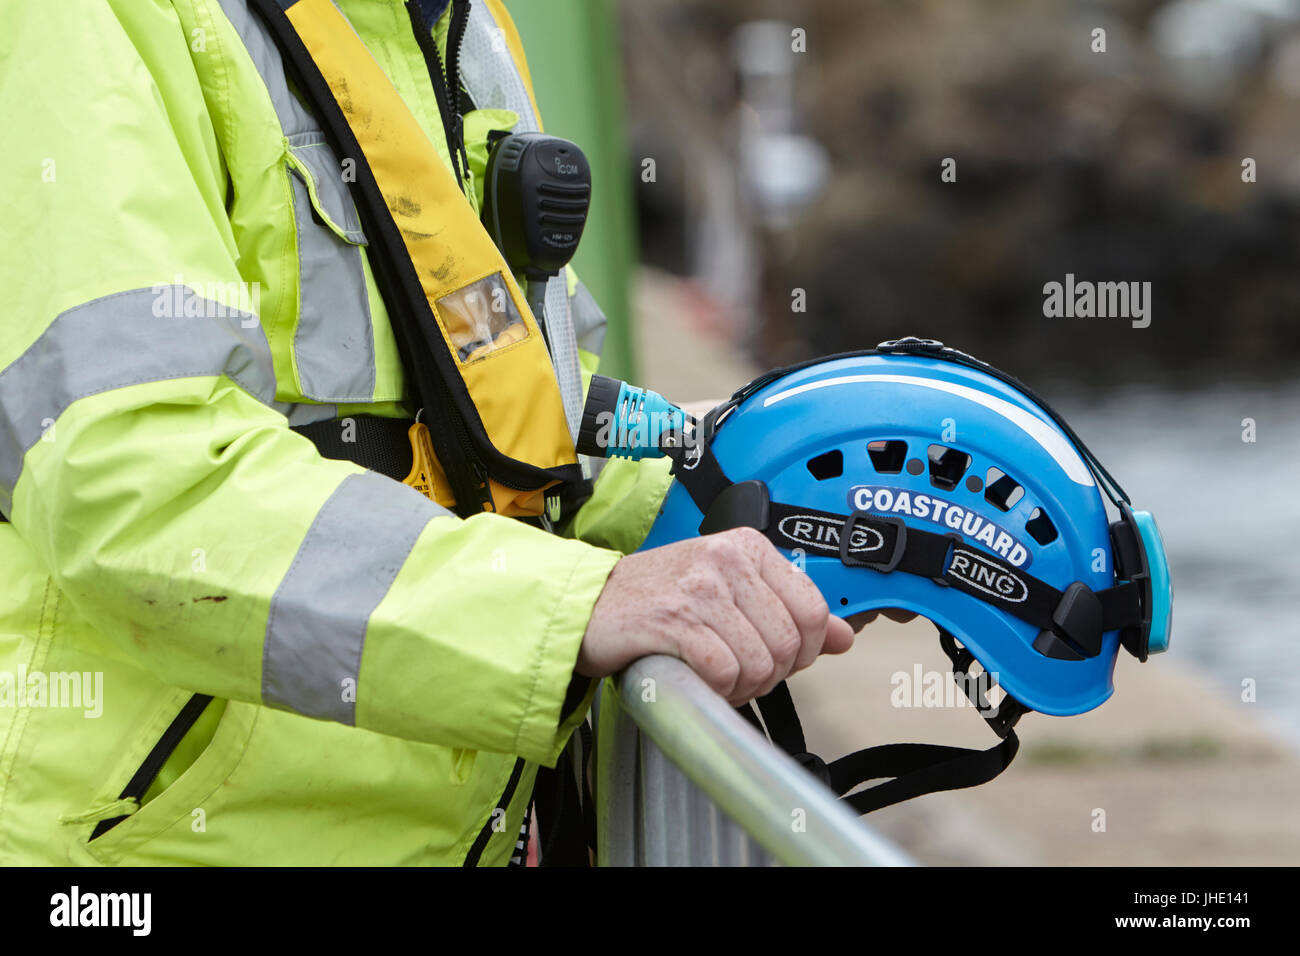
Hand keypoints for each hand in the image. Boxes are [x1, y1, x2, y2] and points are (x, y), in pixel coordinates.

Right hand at [578, 528, 855, 703]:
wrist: (589, 605)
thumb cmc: (658, 599)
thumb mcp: (729, 591)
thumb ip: (788, 611)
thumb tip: (845, 637)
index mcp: (747, 547)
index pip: (813, 609)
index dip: (804, 650)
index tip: (776, 657)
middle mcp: (725, 560)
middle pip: (789, 642)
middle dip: (771, 674)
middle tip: (740, 672)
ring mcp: (698, 588)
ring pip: (759, 662)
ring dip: (743, 686)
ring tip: (717, 677)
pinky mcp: (672, 619)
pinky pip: (724, 671)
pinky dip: (718, 689)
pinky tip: (699, 680)